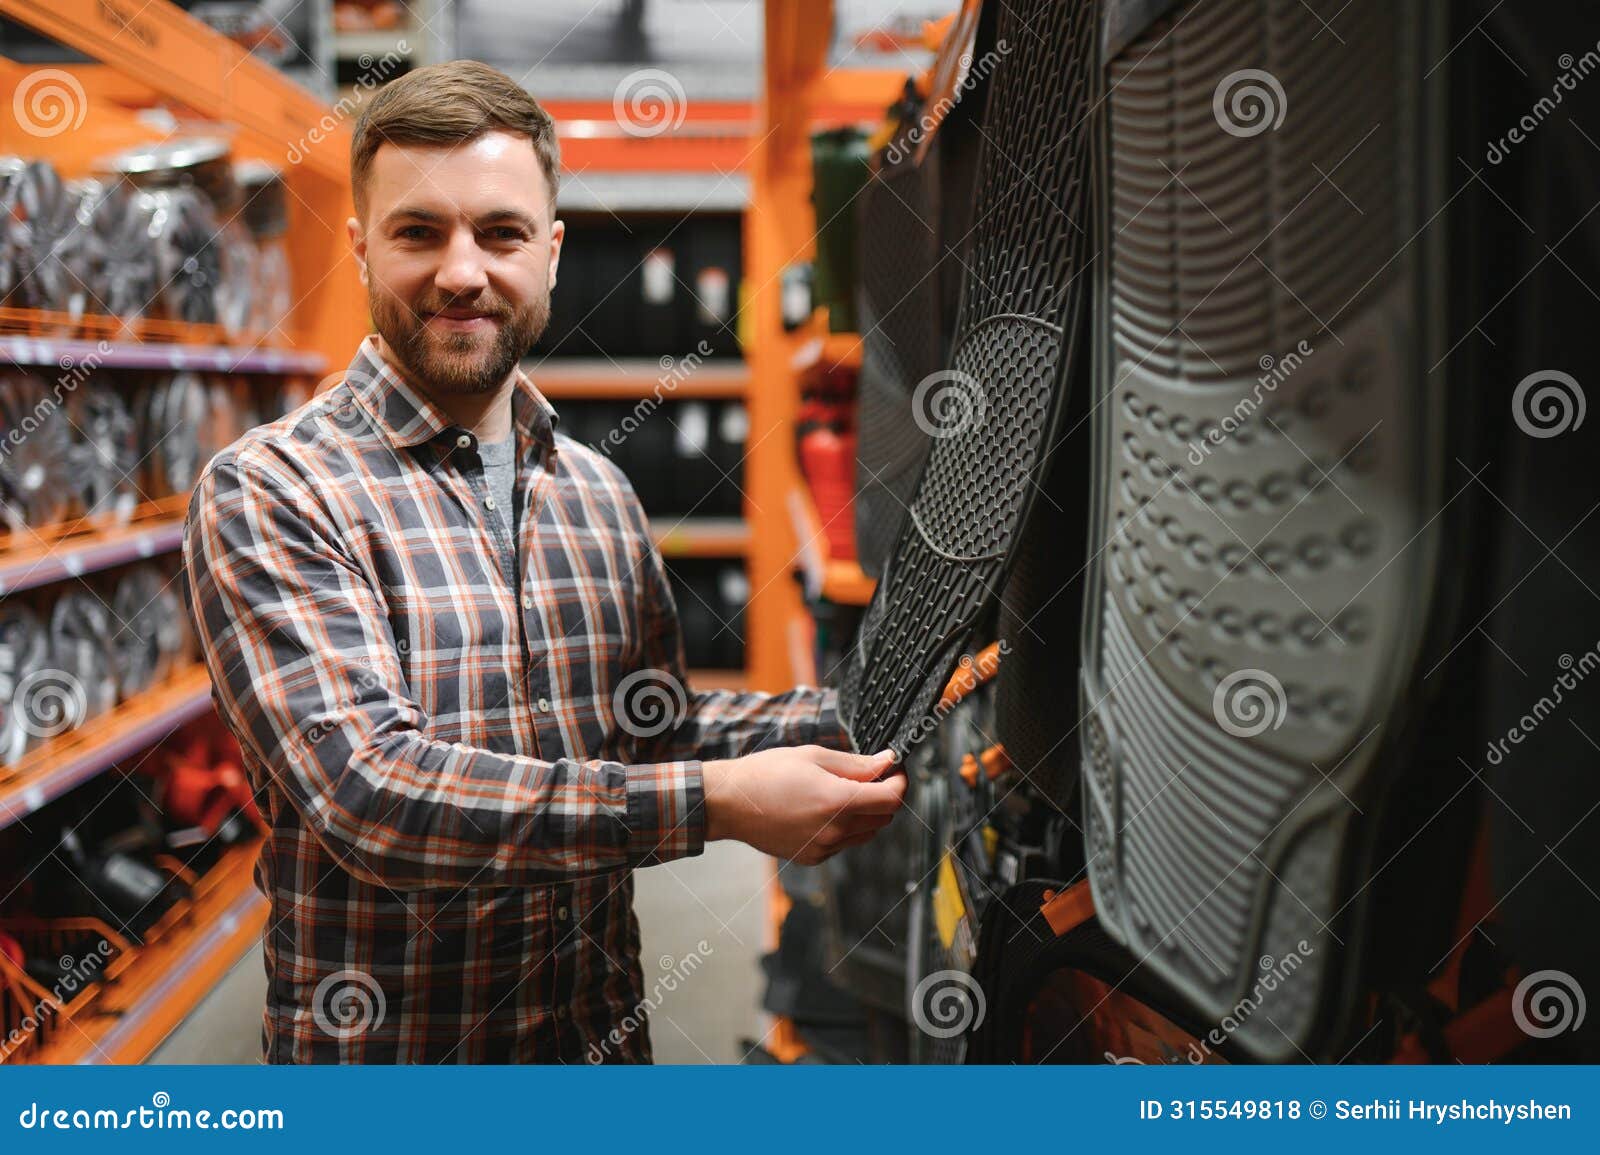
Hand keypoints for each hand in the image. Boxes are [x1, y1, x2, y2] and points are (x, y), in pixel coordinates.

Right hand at [701, 745, 905, 865]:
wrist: (728, 803)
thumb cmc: (766, 773)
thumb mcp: (814, 756)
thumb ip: (856, 764)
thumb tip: (887, 762)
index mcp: (836, 802)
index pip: (892, 799)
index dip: (900, 781)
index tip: (894, 768)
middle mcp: (834, 831)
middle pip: (884, 817)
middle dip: (884, 795)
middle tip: (869, 774)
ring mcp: (823, 848)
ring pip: (866, 832)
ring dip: (866, 812)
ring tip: (841, 790)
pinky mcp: (813, 857)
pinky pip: (844, 843)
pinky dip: (845, 826)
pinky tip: (823, 808)